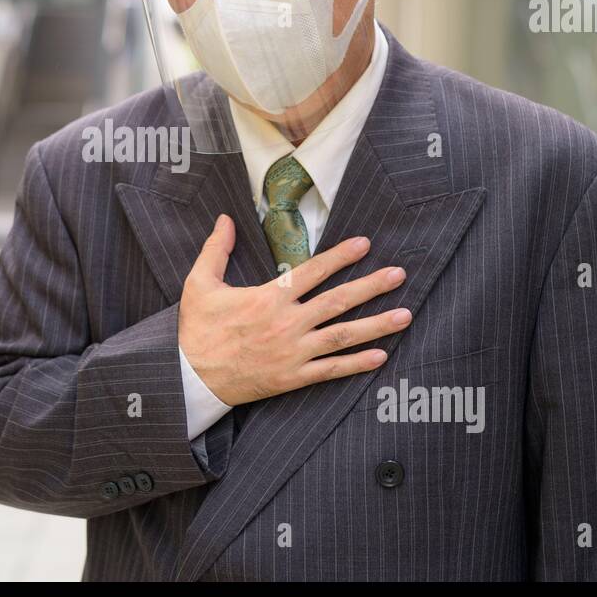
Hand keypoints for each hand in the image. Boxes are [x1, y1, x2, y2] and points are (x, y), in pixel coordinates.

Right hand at [178, 214, 409, 405]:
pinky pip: (331, 370)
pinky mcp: (292, 378)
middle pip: (337, 302)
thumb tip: (225, 218)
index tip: (365, 244)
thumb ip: (216, 249)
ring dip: (376, 325)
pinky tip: (381, 356)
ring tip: (405, 315)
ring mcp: (293, 353)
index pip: (312, 271)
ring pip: (342, 336)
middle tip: (399, 275)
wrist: (190, 377)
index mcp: (267, 299)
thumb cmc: (196, 329)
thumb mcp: (199, 284)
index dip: (340, 256)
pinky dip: (357, 364)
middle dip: (371, 286)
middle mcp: (286, 324)